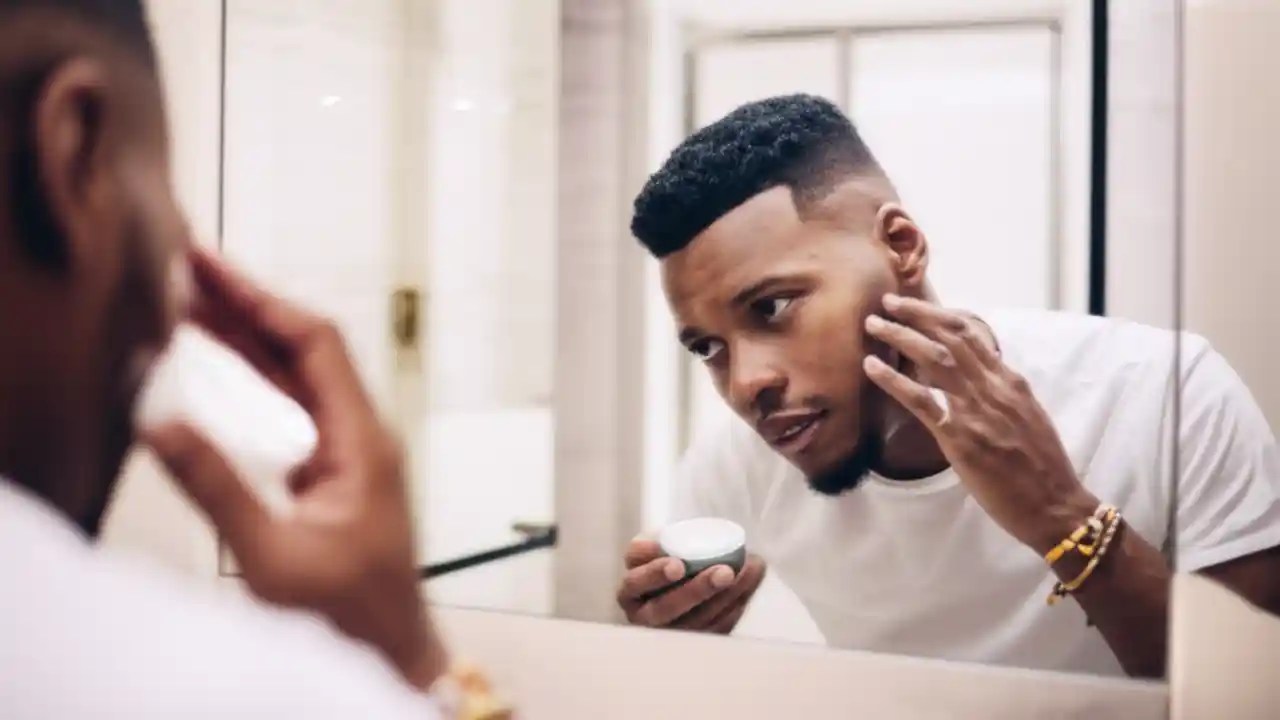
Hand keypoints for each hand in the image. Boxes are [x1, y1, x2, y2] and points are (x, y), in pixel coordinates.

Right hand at [144, 248, 445, 689]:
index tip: (210, 267)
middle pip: (303, 350)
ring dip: (246, 341)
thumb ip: (217, 487)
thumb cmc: (351, 616)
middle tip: (187, 271)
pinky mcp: (334, 474)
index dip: (259, 298)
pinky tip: (219, 369)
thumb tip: (161, 423)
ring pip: (297, 378)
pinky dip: (254, 381)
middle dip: (245, 307)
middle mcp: (361, 435)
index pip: (314, 343)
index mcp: (362, 441)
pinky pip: (294, 408)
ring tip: (190, 306)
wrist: (391, 654)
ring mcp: (350, 453)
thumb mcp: (274, 555)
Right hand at [616, 538, 765, 633]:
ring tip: (747, 572)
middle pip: (666, 608)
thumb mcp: (655, 549)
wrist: (674, 590)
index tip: (679, 566)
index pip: (636, 581)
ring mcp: (668, 635)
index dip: (656, 574)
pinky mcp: (693, 644)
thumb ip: (661, 542)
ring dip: (724, 597)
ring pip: (695, 622)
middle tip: (725, 572)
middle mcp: (643, 616)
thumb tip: (680, 537)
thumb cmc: (664, 562)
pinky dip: (734, 607)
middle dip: (697, 590)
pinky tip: (748, 585)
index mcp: (631, 590)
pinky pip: (714, 630)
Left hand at [863, 294, 1097, 554]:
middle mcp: (994, 388)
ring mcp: (977, 411)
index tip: (917, 304)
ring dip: (900, 335)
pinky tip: (872, 366)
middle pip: (950, 336)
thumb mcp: (1027, 417)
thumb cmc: (1042, 468)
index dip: (940, 315)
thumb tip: (980, 377)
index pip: (972, 334)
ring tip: (874, 324)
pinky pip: (921, 401)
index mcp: (1010, 382)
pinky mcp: (961, 439)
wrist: (1056, 506)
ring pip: (934, 358)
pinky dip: (893, 379)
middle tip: (888, 300)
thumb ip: (1003, 394)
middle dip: (916, 313)